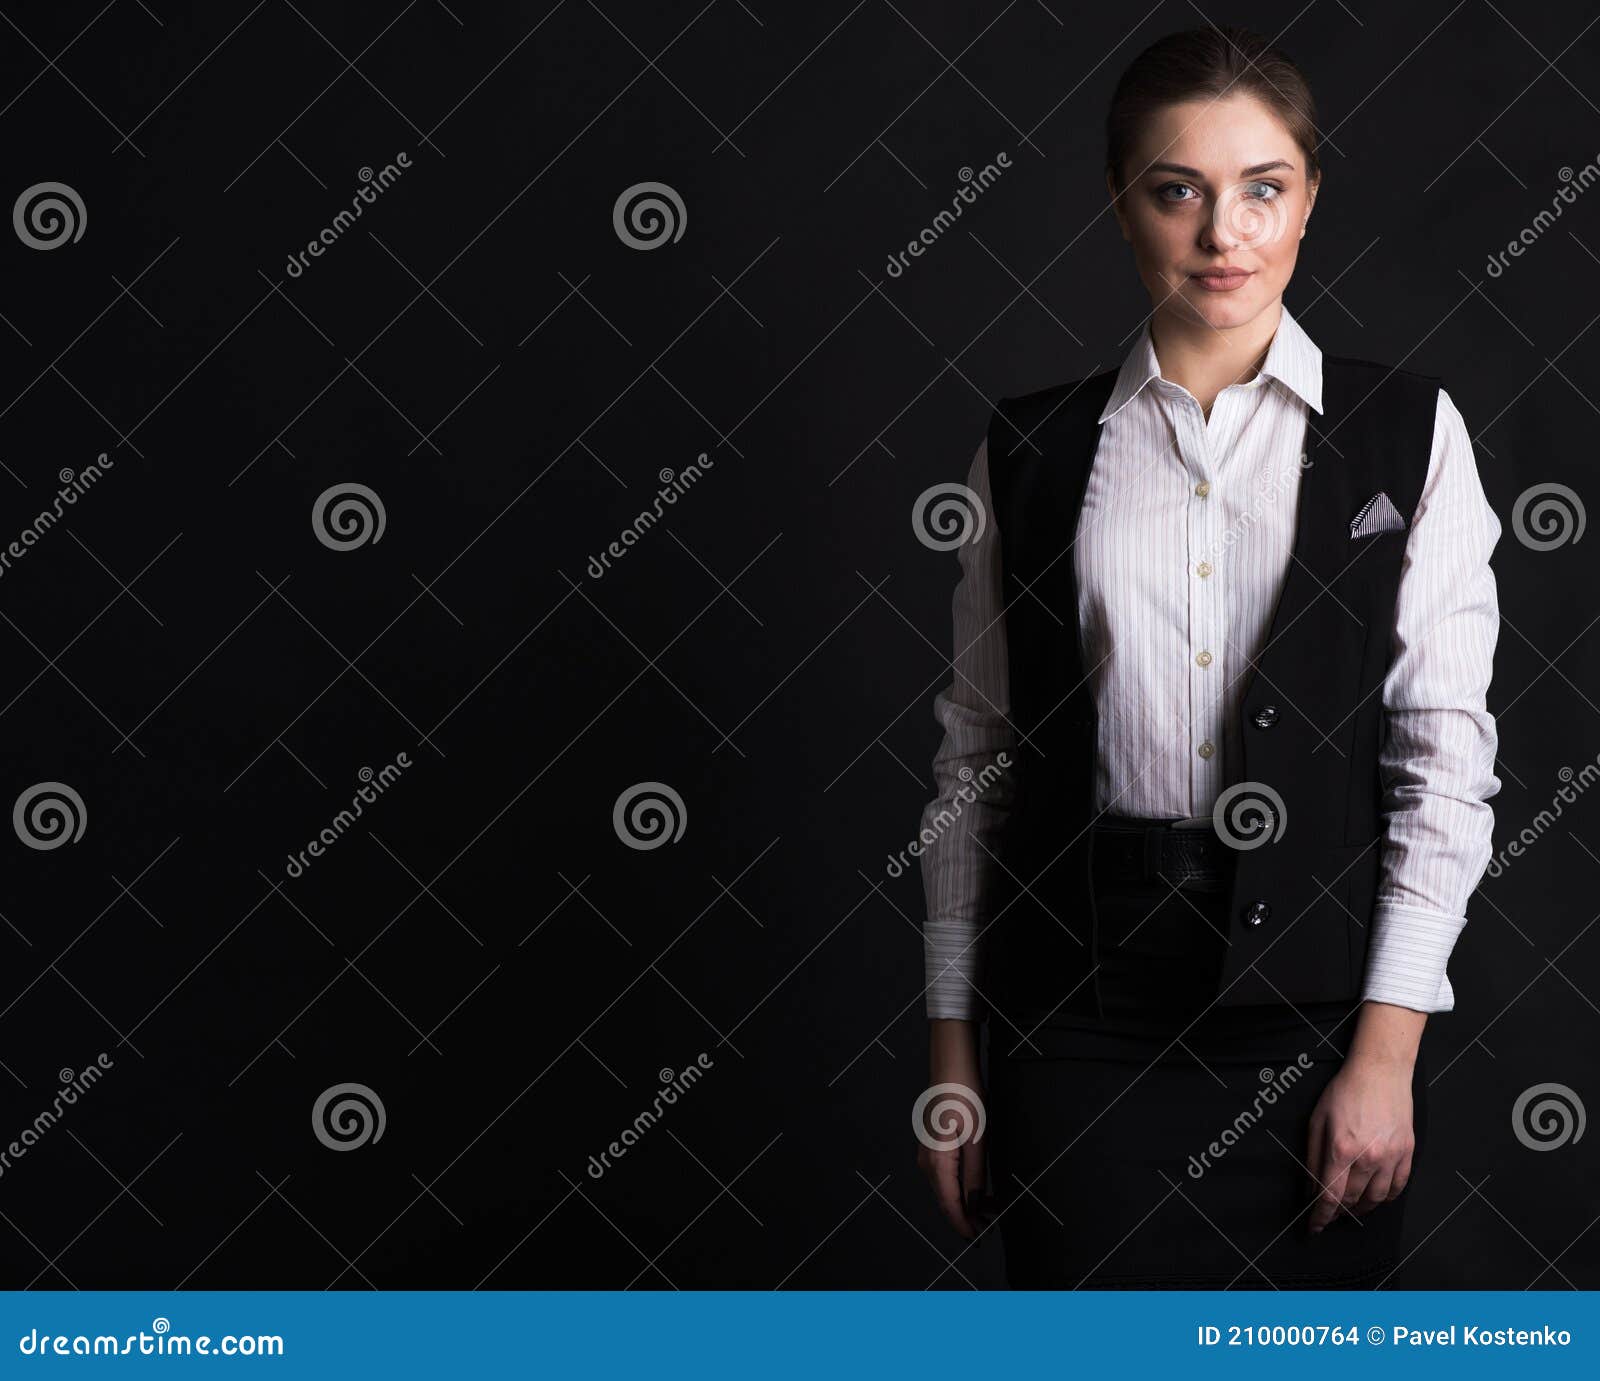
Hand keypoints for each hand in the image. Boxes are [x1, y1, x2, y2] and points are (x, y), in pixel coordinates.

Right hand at [916, 1019, 989, 1238]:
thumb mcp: (978, 1139)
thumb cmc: (964, 1096)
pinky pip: (944, 1175)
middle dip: (967, 1216)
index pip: (950, 1204)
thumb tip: (974, 1203)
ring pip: (945, 1188)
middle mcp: (927, 1161)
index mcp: (937, 1162)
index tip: (977, 1239)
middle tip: (990, 1226)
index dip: (963, 1225)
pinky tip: (977, 1187)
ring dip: (965, 1201)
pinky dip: (960, 1185)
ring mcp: (927, 1152)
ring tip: (989, 1208)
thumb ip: (975, 1175)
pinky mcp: (932, 1145)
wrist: (951, 1066)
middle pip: (945, 1199)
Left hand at [1304, 1051, 1415, 1233]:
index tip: (1314, 1229)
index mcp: (1341, 1149)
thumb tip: (1311, 1188)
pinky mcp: (1408, 1153)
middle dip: (1338, 1214)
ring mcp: (1392, 1157)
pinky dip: (1385, 1198)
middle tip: (1330, 1218)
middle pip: (1352, 1201)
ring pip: (1376, 1199)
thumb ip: (1314, 1158)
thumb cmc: (1344, 1092)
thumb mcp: (1317, 1121)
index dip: (1320, 1218)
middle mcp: (1369, 1158)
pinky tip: (1375, 1197)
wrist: (1380, 1072)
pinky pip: (1398, 1187)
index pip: (1329, 1197)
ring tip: (1350, 1210)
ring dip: (1361, 1209)